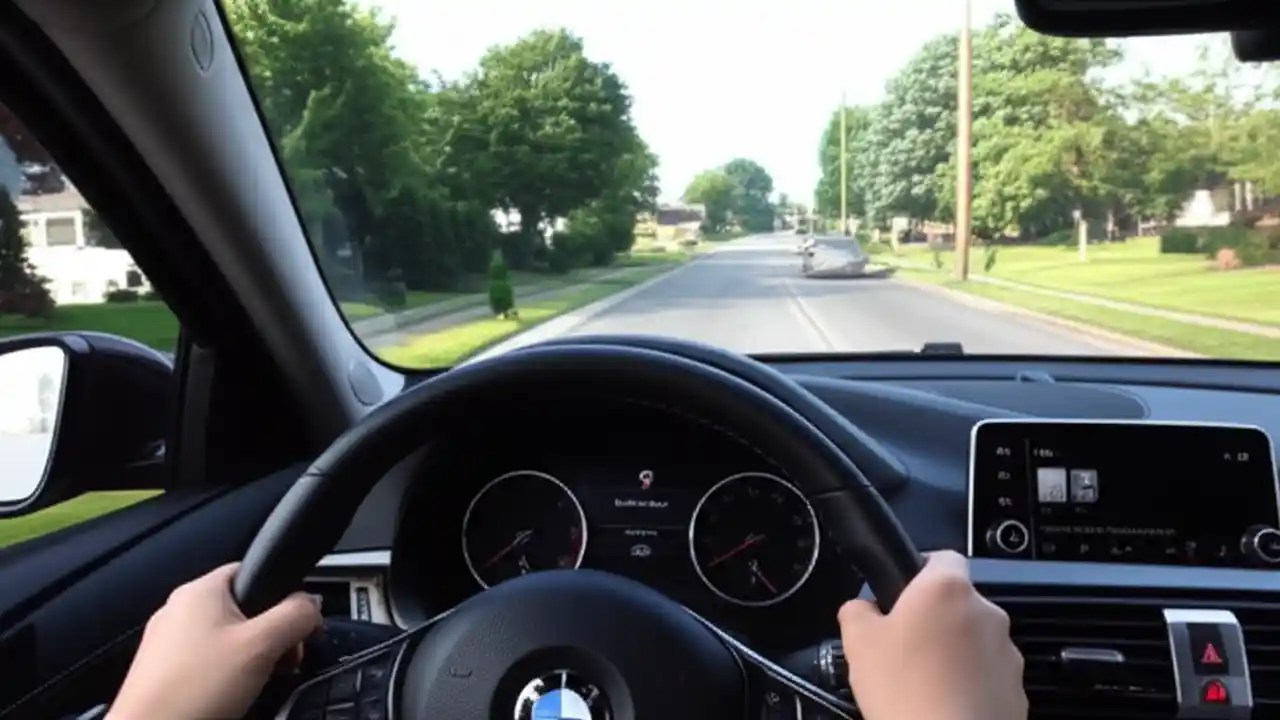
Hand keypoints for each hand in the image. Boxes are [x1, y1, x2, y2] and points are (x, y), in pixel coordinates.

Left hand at [107, 563, 321, 719]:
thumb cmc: (200, 687)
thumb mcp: (262, 646)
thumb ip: (295, 616)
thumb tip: (312, 603)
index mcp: (200, 590)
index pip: (253, 571)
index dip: (283, 595)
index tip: (297, 628)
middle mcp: (178, 608)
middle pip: (243, 607)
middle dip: (271, 633)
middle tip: (284, 661)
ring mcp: (165, 640)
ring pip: (226, 636)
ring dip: (251, 656)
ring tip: (259, 681)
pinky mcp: (161, 669)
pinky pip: (206, 659)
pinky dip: (226, 672)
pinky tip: (231, 694)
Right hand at [836, 551, 1026, 719]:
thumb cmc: (903, 689)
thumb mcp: (857, 642)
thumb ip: (857, 611)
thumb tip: (862, 608)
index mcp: (946, 589)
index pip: (943, 556)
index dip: (920, 571)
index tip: (902, 595)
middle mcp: (986, 612)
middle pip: (957, 603)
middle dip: (935, 620)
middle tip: (904, 647)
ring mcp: (1007, 652)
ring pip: (974, 641)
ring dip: (955, 654)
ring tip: (924, 683)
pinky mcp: (1018, 690)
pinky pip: (988, 676)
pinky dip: (971, 685)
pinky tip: (945, 705)